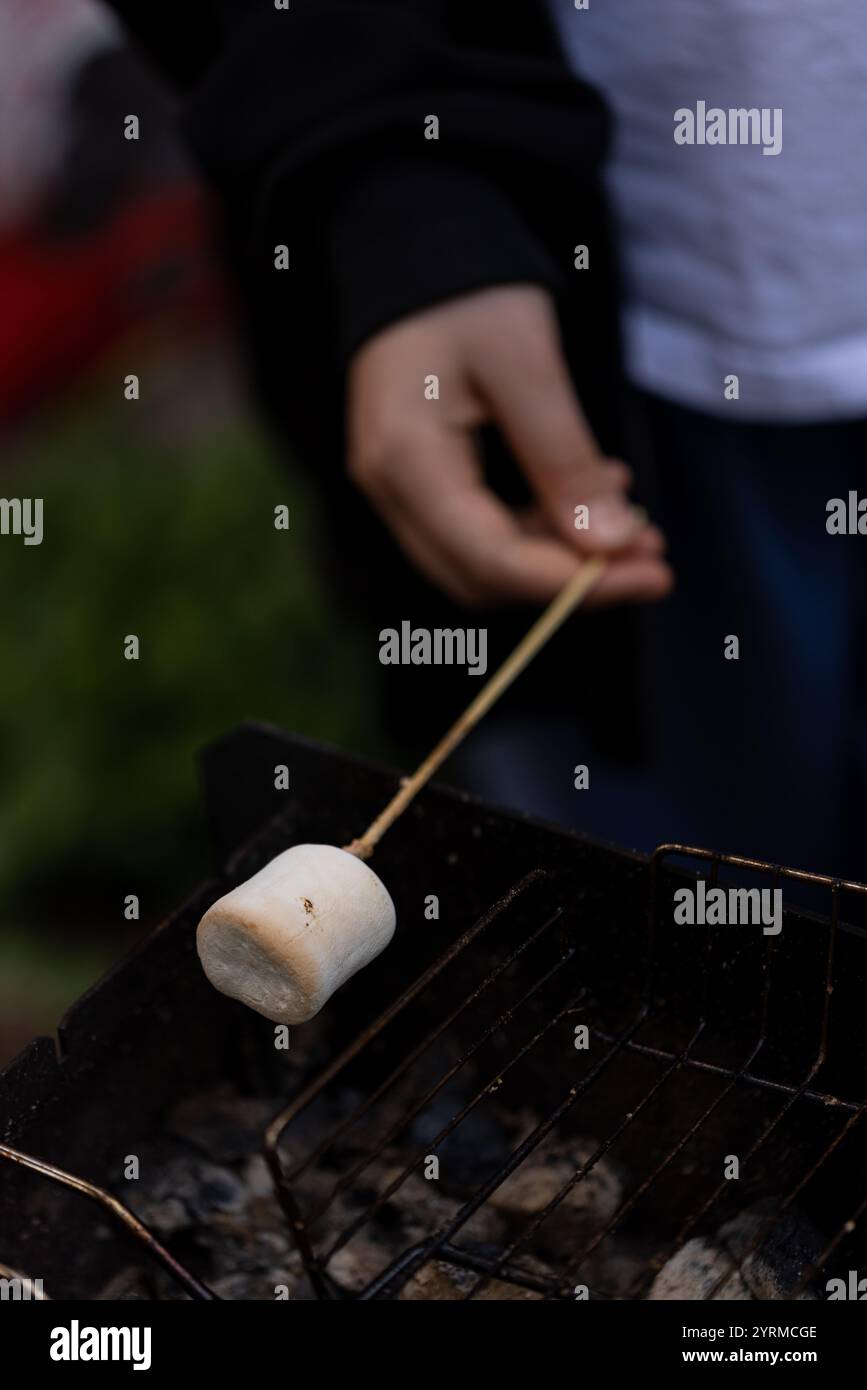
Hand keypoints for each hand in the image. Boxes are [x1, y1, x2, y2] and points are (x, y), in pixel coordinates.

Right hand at [347, 284, 672, 606]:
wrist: (413, 246)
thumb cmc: (468, 291)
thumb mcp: (528, 366)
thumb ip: (565, 461)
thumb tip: (611, 545)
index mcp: (407, 461)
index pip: (490, 560)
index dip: (573, 583)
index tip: (653, 575)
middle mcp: (389, 490)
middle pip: (482, 578)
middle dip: (571, 579)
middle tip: (654, 559)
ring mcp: (396, 489)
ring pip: (482, 563)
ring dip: (560, 557)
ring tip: (635, 525)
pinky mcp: (417, 481)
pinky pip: (478, 532)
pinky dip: (539, 530)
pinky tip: (592, 497)